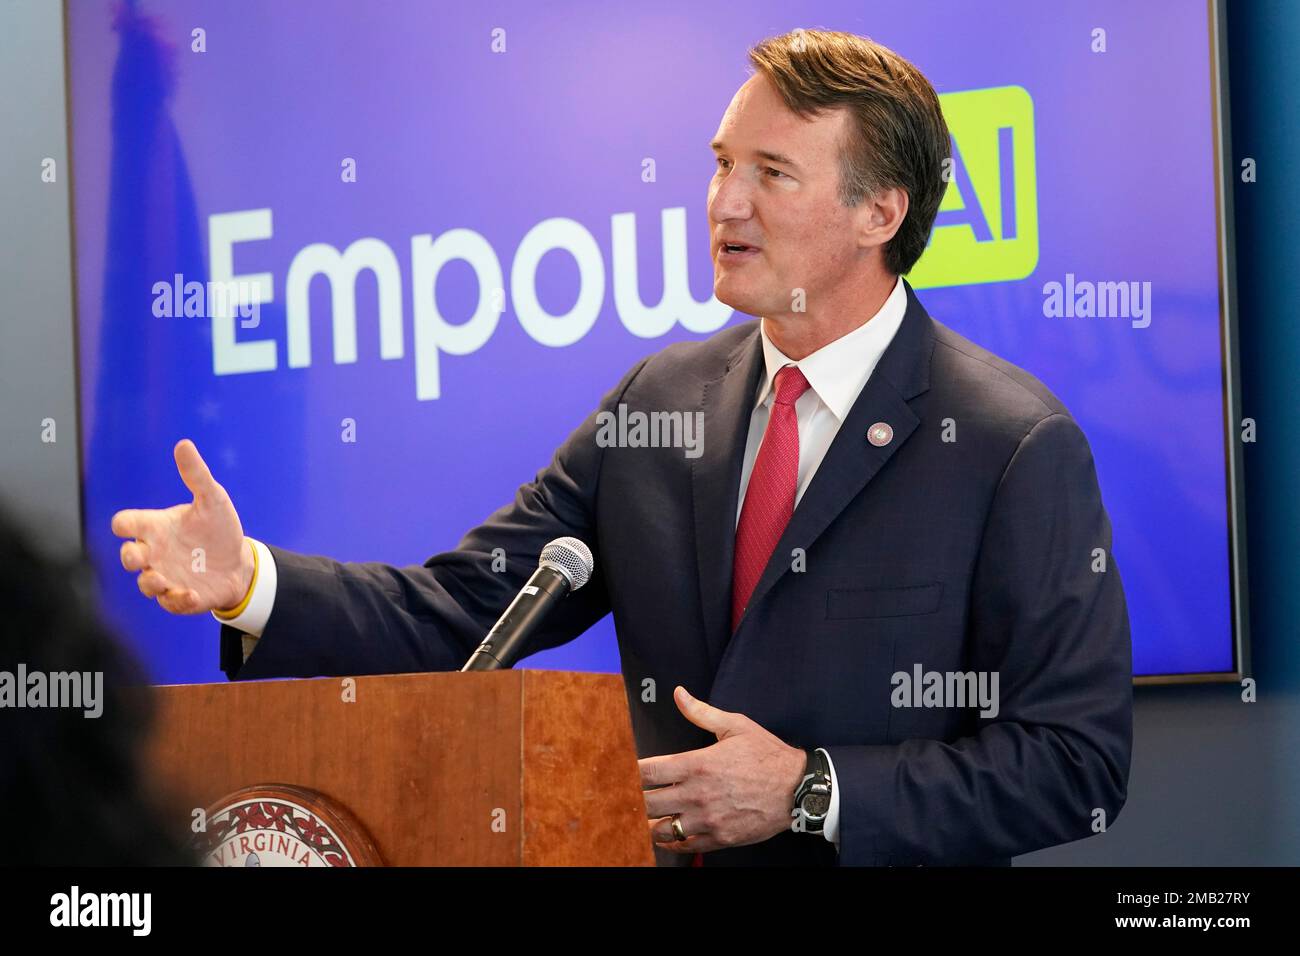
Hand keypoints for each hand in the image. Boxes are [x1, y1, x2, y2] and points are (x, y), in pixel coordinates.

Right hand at [111, 439, 252, 614]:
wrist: (239, 562)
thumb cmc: (219, 528)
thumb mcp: (212, 499)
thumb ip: (196, 475)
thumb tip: (184, 444)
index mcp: (157, 527)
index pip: (126, 523)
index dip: (123, 524)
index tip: (130, 525)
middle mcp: (156, 553)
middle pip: (128, 556)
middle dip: (130, 557)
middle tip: (141, 555)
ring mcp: (166, 576)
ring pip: (145, 583)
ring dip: (151, 582)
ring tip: (163, 579)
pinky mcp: (180, 597)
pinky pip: (170, 603)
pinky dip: (177, 600)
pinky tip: (192, 594)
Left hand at [639, 686, 807, 854]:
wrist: (797, 789)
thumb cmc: (767, 755)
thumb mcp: (735, 726)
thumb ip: (701, 712)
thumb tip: (678, 694)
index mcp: (698, 764)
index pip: (648, 772)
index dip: (631, 772)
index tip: (627, 771)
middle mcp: (698, 794)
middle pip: (648, 802)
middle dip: (638, 798)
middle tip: (635, 795)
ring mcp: (708, 819)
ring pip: (662, 828)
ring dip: (652, 822)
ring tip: (652, 815)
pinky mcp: (720, 837)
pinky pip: (685, 845)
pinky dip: (673, 841)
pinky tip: (671, 833)